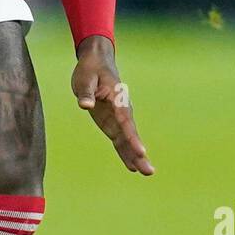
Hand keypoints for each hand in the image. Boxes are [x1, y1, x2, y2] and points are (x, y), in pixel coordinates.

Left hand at [72, 35, 154, 174]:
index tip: (141, 151)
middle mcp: (122, 111)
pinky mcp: (112, 123)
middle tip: (149, 171)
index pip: (125, 121)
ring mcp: (118, 118)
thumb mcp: (84, 78)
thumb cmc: (90, 69)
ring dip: (135, 157)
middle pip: (131, 135)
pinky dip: (125, 153)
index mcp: (117, 98)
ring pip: (128, 141)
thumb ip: (86, 92)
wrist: (96, 62)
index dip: (132, 137)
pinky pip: (120, 141)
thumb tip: (85, 105)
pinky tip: (132, 167)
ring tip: (146, 173)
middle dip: (139, 153)